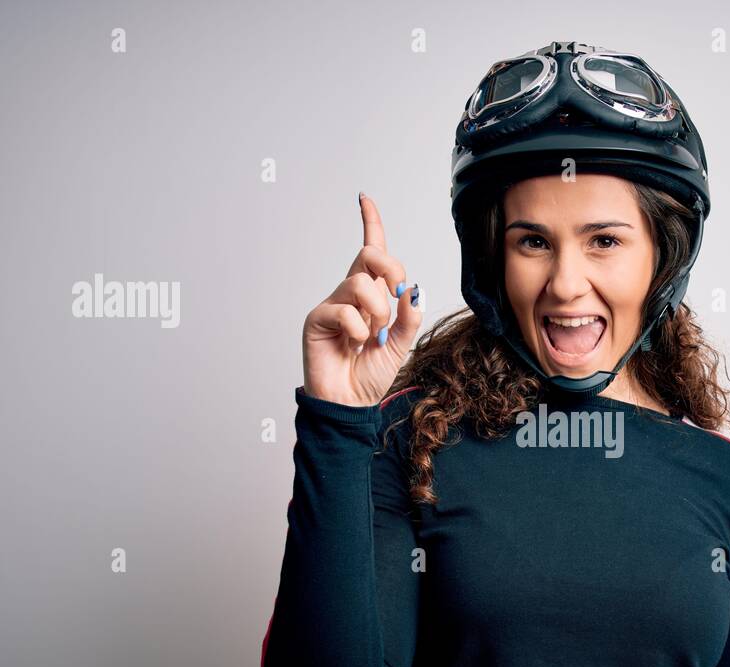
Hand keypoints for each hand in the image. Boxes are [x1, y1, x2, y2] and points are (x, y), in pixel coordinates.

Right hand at [301, 193, 422, 406]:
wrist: (350, 403)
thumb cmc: (370, 374)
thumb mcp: (401, 344)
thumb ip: (409, 317)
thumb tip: (412, 289)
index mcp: (371, 295)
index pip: (371, 252)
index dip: (370, 224)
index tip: (365, 199)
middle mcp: (350, 294)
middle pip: (369, 256)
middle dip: (390, 269)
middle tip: (397, 297)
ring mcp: (333, 305)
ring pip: (360, 284)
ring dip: (377, 311)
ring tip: (373, 336)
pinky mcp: (317, 319)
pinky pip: (344, 311)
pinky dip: (358, 330)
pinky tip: (354, 346)